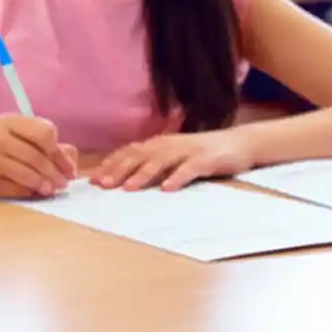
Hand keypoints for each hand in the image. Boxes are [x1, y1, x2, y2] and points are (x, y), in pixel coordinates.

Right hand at [0, 114, 78, 198]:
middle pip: (38, 157)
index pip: (44, 132)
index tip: (67, 165)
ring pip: (28, 174)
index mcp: (8, 121)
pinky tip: (35, 192)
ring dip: (45, 184)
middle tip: (64, 182)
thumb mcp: (8, 131)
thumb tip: (69, 156)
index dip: (59, 152)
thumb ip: (36, 138)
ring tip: (52, 189)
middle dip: (56, 172)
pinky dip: (29, 191)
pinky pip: (16, 188)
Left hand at [90, 131, 255, 191]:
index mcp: (157, 144)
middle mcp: (168, 145)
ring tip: (127, 188)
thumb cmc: (200, 153)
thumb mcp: (172, 156)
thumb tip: (122, 178)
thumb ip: (150, 164)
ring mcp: (187, 151)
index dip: (109, 165)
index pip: (127, 153)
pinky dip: (178, 178)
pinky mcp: (206, 159)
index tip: (91, 180)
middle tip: (101, 185)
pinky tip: (167, 189)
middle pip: (138, 157)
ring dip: (143, 175)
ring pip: (160, 162)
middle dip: (118, 171)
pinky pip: (190, 169)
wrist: (239, 143)